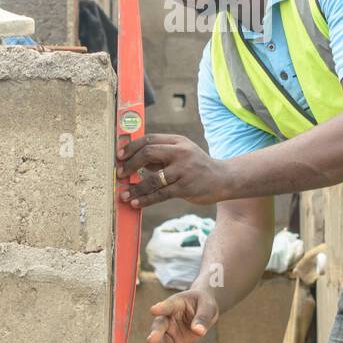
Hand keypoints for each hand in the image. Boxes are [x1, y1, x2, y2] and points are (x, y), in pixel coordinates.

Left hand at [116, 133, 230, 207]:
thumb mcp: (181, 154)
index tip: (119, 156)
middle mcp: (180, 152)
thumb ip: (160, 156)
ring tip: (124, 194)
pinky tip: (135, 203)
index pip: (149, 139)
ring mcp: (184, 170)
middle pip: (149, 153)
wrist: (223, 179)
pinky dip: (146, 199)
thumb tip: (132, 161)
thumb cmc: (196, 167)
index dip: (131, 147)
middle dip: (130, 164)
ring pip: (153, 178)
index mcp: (177, 141)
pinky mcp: (185, 187)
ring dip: (136, 187)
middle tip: (120, 174)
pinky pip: (160, 194)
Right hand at [146, 288, 219, 342]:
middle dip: (155, 334)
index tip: (153, 310)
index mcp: (175, 303)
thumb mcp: (208, 306)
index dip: (160, 308)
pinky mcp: (174, 342)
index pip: (167, 306)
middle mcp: (168, 318)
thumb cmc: (203, 303)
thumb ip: (202, 317)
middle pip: (159, 327)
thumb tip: (198, 332)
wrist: (203, 309)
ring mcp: (169, 331)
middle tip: (150, 341)